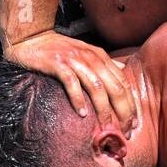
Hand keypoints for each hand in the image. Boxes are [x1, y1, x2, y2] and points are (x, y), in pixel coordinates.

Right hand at [4, 31, 134, 130]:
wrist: (32, 36)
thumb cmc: (59, 48)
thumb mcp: (86, 52)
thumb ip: (104, 63)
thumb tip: (122, 71)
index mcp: (100, 56)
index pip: (123, 83)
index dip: (131, 104)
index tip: (134, 123)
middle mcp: (91, 57)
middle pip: (114, 87)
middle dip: (123, 111)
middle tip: (125, 131)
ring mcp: (74, 60)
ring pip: (96, 87)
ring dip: (104, 109)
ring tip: (107, 127)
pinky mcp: (57, 64)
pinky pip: (72, 83)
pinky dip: (78, 99)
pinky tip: (82, 114)